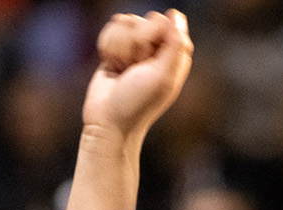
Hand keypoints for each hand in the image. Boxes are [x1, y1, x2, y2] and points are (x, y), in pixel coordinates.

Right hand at [81, 10, 193, 141]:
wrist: (108, 121)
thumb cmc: (138, 102)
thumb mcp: (163, 75)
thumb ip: (175, 44)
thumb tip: (175, 14)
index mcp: (174, 56)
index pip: (168, 23)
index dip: (155, 36)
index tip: (150, 57)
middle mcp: (157, 50)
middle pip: (145, 19)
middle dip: (136, 42)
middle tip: (135, 67)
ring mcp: (135, 49)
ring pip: (125, 22)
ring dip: (120, 48)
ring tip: (123, 70)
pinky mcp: (115, 49)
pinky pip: (110, 30)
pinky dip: (108, 48)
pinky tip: (112, 67)